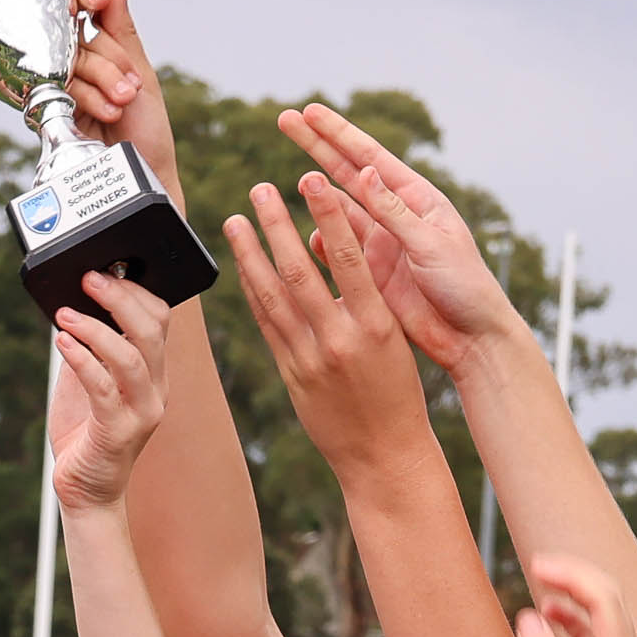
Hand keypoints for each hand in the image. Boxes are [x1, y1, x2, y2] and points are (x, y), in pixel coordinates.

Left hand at [50, 274, 174, 516]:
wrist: (84, 490)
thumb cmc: (84, 432)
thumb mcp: (87, 379)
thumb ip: (88, 346)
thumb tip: (72, 302)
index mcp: (152, 373)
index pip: (159, 319)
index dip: (136, 289)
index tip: (105, 269)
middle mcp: (154, 390)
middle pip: (151, 331)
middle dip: (121, 298)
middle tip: (89, 279)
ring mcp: (141, 413)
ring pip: (132, 357)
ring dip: (97, 328)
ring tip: (65, 314)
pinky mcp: (118, 433)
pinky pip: (103, 388)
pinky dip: (82, 360)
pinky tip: (63, 343)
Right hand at [63, 0, 179, 187]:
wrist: (143, 173)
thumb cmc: (146, 128)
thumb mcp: (140, 72)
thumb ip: (122, 29)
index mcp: (100, 46)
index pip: (81, 7)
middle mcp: (77, 62)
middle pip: (77, 36)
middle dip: (110, 58)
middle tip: (131, 85)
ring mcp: (62, 85)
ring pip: (71, 62)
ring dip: (103, 81)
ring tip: (124, 102)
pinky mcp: (49, 111)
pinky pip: (60, 88)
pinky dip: (88, 98)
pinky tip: (108, 112)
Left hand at [220, 179, 441, 471]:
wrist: (386, 456)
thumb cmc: (400, 393)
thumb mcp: (397, 338)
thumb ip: (372, 293)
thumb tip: (352, 242)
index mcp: (376, 325)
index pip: (350, 259)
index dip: (328, 216)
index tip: (313, 180)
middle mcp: (340, 340)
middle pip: (299, 273)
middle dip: (275, 227)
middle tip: (259, 189)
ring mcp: (310, 360)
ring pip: (272, 298)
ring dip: (250, 255)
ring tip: (235, 219)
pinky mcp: (291, 376)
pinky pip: (267, 325)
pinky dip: (253, 291)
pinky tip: (242, 265)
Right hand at [276, 98, 523, 366]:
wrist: (472, 340)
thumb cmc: (466, 288)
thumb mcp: (431, 245)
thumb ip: (395, 212)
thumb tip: (365, 172)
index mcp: (418, 199)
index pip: (370, 157)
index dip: (337, 134)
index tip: (309, 112)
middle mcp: (396, 215)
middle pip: (348, 173)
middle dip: (317, 146)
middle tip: (285, 119)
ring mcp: (381, 244)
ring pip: (338, 211)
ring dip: (315, 195)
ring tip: (293, 182)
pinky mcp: (370, 273)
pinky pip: (337, 250)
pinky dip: (320, 240)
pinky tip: (304, 235)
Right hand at [515, 557, 636, 636]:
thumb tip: (530, 617)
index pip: (605, 599)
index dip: (572, 574)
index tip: (535, 564)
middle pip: (609, 597)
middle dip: (574, 575)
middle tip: (536, 562)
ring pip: (603, 612)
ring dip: (573, 593)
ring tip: (539, 581)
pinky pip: (595, 632)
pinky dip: (572, 617)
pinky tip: (548, 613)